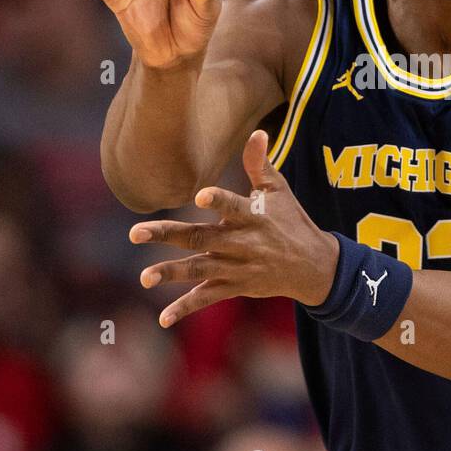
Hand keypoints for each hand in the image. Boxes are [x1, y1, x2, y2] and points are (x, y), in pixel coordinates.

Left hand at [130, 129, 338, 325]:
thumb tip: (258, 132)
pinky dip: (186, 308)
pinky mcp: (235, 287)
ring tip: (145, 278)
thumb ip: (260, 164)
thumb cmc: (292, 222)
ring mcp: (237, 268)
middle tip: (136, 233)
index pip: (234, 208)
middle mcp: (242, 244)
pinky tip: (163, 318)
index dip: (219, 202)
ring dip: (171, 273)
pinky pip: (207, 298)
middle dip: (168, 235)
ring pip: (200, 270)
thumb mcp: (280, 192)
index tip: (201, 197)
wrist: (314, 267)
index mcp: (253, 217)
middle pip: (201, 238)